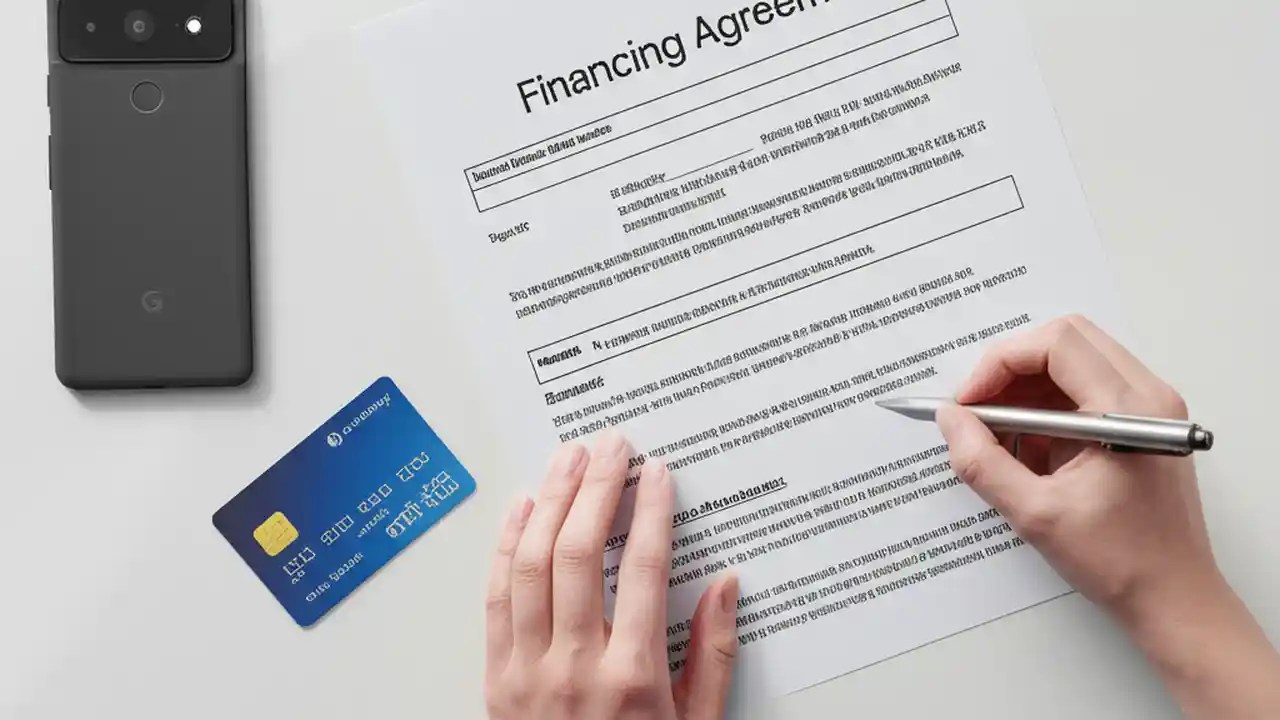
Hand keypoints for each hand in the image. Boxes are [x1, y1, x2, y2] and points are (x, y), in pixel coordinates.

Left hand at [484, 432, 739, 719]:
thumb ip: (714, 656)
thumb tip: (727, 584)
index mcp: (633, 678)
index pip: (642, 568)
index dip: (651, 510)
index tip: (658, 473)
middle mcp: (575, 667)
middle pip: (578, 552)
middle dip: (597, 487)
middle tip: (613, 445)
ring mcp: (527, 671)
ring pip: (530, 564)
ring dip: (550, 501)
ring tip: (568, 458)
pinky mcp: (496, 678)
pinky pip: (495, 597)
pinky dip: (505, 545)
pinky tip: (522, 508)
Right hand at [937, 315, 1279, 718]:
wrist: (1175, 599)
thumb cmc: (1122, 562)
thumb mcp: (1036, 515)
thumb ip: (983, 463)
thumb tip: (950, 421)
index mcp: (1129, 410)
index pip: (1055, 344)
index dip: (999, 364)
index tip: (967, 403)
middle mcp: (1148, 395)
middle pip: (1064, 340)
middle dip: (1009, 369)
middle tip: (976, 410)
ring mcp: (1149, 407)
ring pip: (1072, 361)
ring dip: (1025, 390)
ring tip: (999, 437)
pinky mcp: (1140, 423)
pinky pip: (1083, 390)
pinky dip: (1046, 409)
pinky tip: (1028, 452)